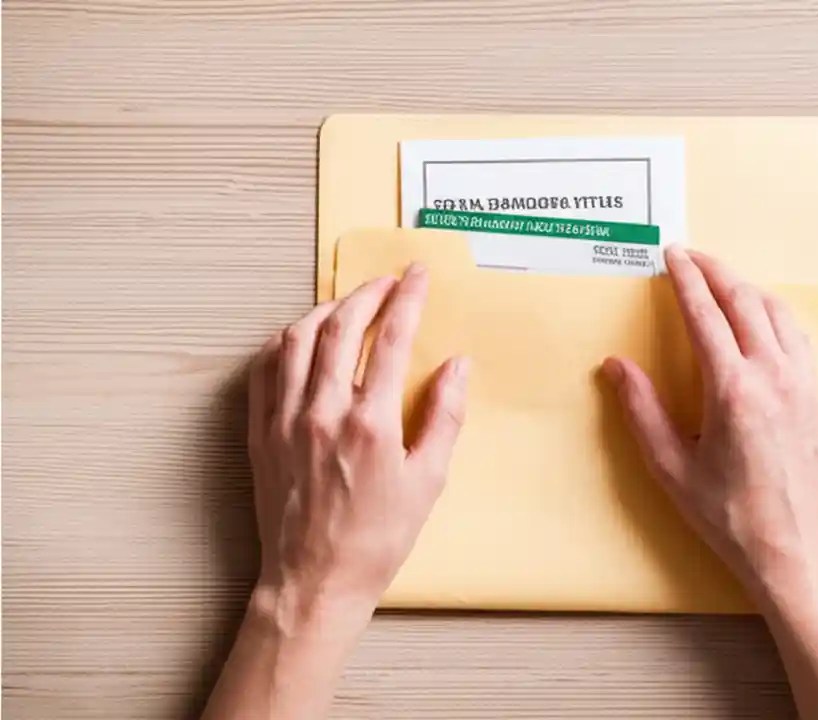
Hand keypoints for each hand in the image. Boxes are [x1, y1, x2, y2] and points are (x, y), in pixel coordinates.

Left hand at [247, 265, 469, 619]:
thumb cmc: (377, 539)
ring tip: (348, 303)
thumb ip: (444, 416)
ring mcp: (285, 420)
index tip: (418, 276)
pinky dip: (283, 342)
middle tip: (388, 281)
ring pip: (297, 340)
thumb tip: (457, 366)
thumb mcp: (428, 481)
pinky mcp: (261, 434)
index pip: (391, 338)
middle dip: (367, 293)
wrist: (315, 581)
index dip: (408, 298)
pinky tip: (300, 338)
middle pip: (341, 327)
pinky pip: (265, 370)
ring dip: (325, 310)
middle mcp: (323, 412)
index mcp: (371, 422)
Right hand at [604, 247, 817, 593]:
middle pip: (745, 300)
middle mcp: (773, 376)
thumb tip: (617, 366)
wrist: (795, 551)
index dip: (685, 279)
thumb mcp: (672, 469)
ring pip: (776, 312)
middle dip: (716, 271)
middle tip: (691, 255)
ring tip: (722, 280)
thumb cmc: (731, 518)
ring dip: (747, 288)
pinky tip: (761, 319)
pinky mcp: (816, 398)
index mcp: (734, 389)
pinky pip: (796, 336)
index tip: (671, 255)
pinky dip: (774, 313)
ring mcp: (802, 384)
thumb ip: (642, 411)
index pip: (706, 314)